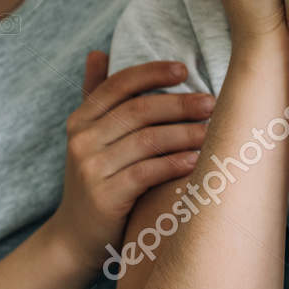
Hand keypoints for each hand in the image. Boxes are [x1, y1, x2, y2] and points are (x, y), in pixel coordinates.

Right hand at [50, 53, 215, 262]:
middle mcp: (82, 140)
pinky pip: (147, 173)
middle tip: (212, 102)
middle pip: (139, 111)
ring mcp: (91, 169)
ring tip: (213, 132)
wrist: (75, 237)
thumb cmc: (96, 179)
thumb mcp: (89, 138)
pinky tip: (196, 161)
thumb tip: (97, 52)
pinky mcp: (105, 197)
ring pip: (147, 141)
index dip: (153, 72)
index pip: (119, 84)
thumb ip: (95, 96)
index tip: (185, 69)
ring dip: (185, 134)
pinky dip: (174, 164)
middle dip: (179, 104)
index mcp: (81, 120)